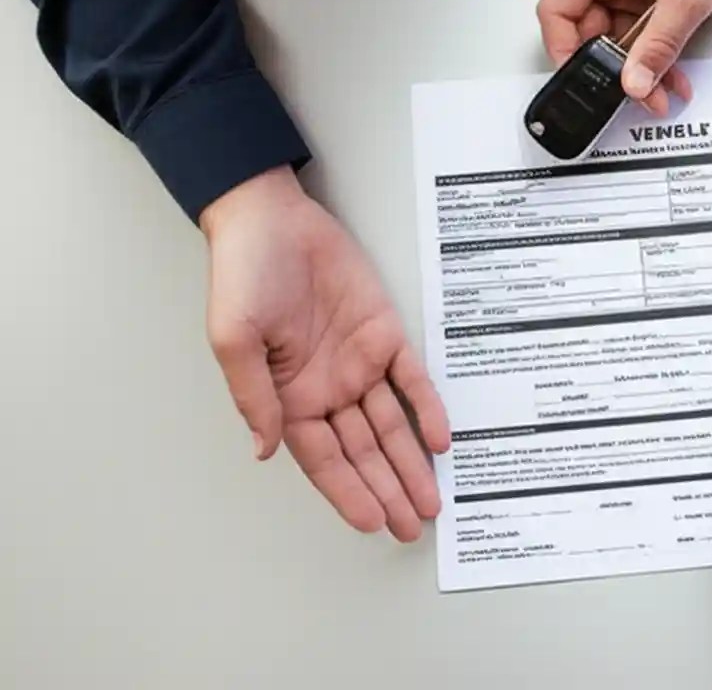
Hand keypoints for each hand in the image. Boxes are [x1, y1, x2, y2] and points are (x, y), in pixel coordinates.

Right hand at [200, 167, 449, 541]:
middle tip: (412, 527)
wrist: (272, 220)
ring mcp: (358, 364)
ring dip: (411, 462)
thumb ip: (254, 397)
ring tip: (431, 500)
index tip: (372, 523)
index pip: (324, 459)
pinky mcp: (384, 335)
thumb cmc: (242, 275)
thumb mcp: (235, 340)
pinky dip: (427, 409)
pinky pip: (412, 380)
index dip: (348, 492)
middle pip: (363, 452)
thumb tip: (265, 450)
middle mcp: (327, 389)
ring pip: (391, 425)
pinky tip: (441, 439)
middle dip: (387, 490)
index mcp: (288, 398)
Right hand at [536, 0, 711, 115]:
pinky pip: (642, 39)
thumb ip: (661, 41)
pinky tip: (670, 78)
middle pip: (589, 33)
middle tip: (630, 93)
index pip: (558, 11)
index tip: (582, 81)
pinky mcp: (650, 2)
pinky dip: (655, 61)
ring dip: (638, 73)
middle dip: (613, 71)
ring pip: (618, 43)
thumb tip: (636, 81)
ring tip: (658, 93)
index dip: (564, 50)